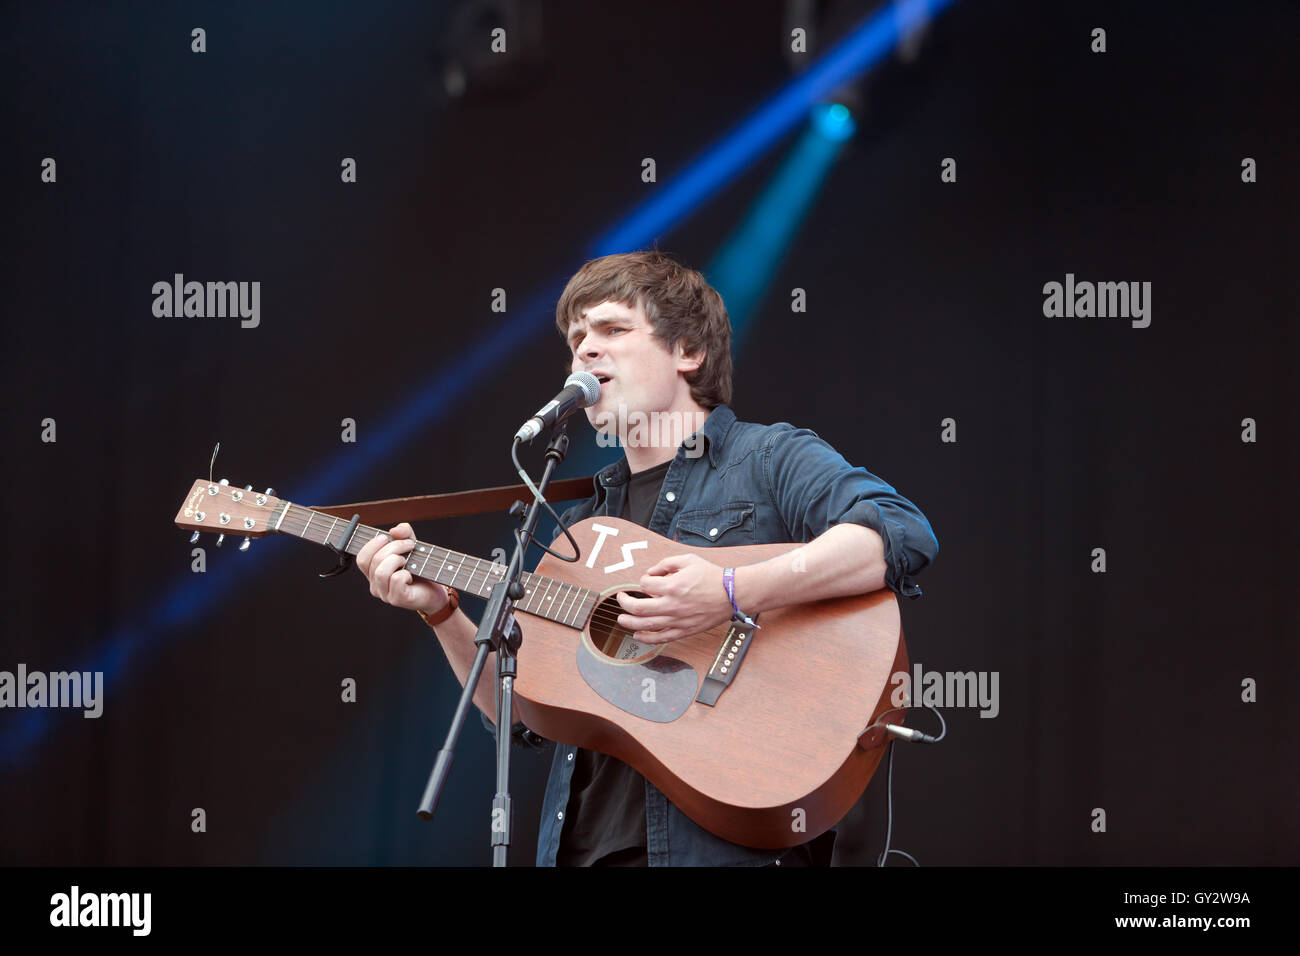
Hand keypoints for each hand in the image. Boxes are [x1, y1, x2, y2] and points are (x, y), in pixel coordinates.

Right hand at [355, 522, 449, 616]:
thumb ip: (403, 533)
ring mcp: (385, 594)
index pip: (361, 559)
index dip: (372, 545)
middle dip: (393, 547)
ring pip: (381, 572)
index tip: (387, 537)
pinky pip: (395, 580)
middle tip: (410, 545)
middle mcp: (376, 585)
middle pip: (374, 561)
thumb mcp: (411, 544)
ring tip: (409, 561)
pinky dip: (405, 573)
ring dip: (397, 560)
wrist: (435, 589)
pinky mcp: (397, 599)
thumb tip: (393, 531)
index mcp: (373, 573)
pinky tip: (411, 575)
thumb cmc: (420, 568)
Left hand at [614, 553, 733, 643]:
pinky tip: (637, 635)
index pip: (645, 584)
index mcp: (673, 586)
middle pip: (638, 607)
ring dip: (629, 622)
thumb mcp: (688, 560)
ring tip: (621, 619)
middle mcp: (672, 605)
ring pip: (645, 625)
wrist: (732, 594)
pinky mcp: (684, 631)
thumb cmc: (712, 576)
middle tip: (621, 598)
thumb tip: (651, 573)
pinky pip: (661, 638)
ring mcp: (678, 620)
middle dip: (625, 602)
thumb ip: (666, 563)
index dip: (642, 580)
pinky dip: (646, 638)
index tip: (647, 580)